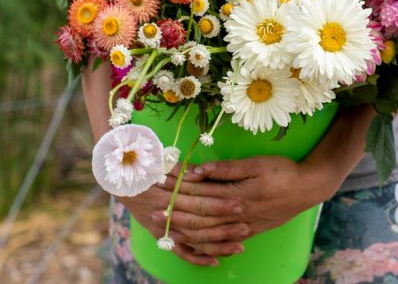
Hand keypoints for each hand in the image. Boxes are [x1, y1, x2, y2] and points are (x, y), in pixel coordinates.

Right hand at [119, 169, 248, 265]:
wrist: (124, 180)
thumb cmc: (148, 167)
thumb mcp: (165, 163)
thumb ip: (184, 170)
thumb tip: (203, 171)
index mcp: (169, 195)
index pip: (199, 203)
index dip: (220, 206)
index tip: (240, 205)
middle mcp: (166, 215)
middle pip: (199, 224)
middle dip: (224, 227)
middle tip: (246, 227)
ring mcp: (163, 228)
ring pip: (193, 241)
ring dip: (216, 245)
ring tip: (239, 246)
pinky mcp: (161, 236)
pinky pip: (180, 251)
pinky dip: (197, 258)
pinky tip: (215, 262)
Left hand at [172, 155, 322, 241]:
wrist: (308, 188)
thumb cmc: (283, 171)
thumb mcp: (256, 163)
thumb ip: (227, 169)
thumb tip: (199, 170)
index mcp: (235, 195)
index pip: (199, 193)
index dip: (178, 190)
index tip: (160, 186)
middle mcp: (235, 215)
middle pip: (198, 216)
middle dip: (174, 212)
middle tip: (152, 209)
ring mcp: (242, 226)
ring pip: (207, 233)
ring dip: (184, 229)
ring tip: (165, 226)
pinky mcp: (249, 231)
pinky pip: (221, 243)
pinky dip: (204, 245)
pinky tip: (192, 243)